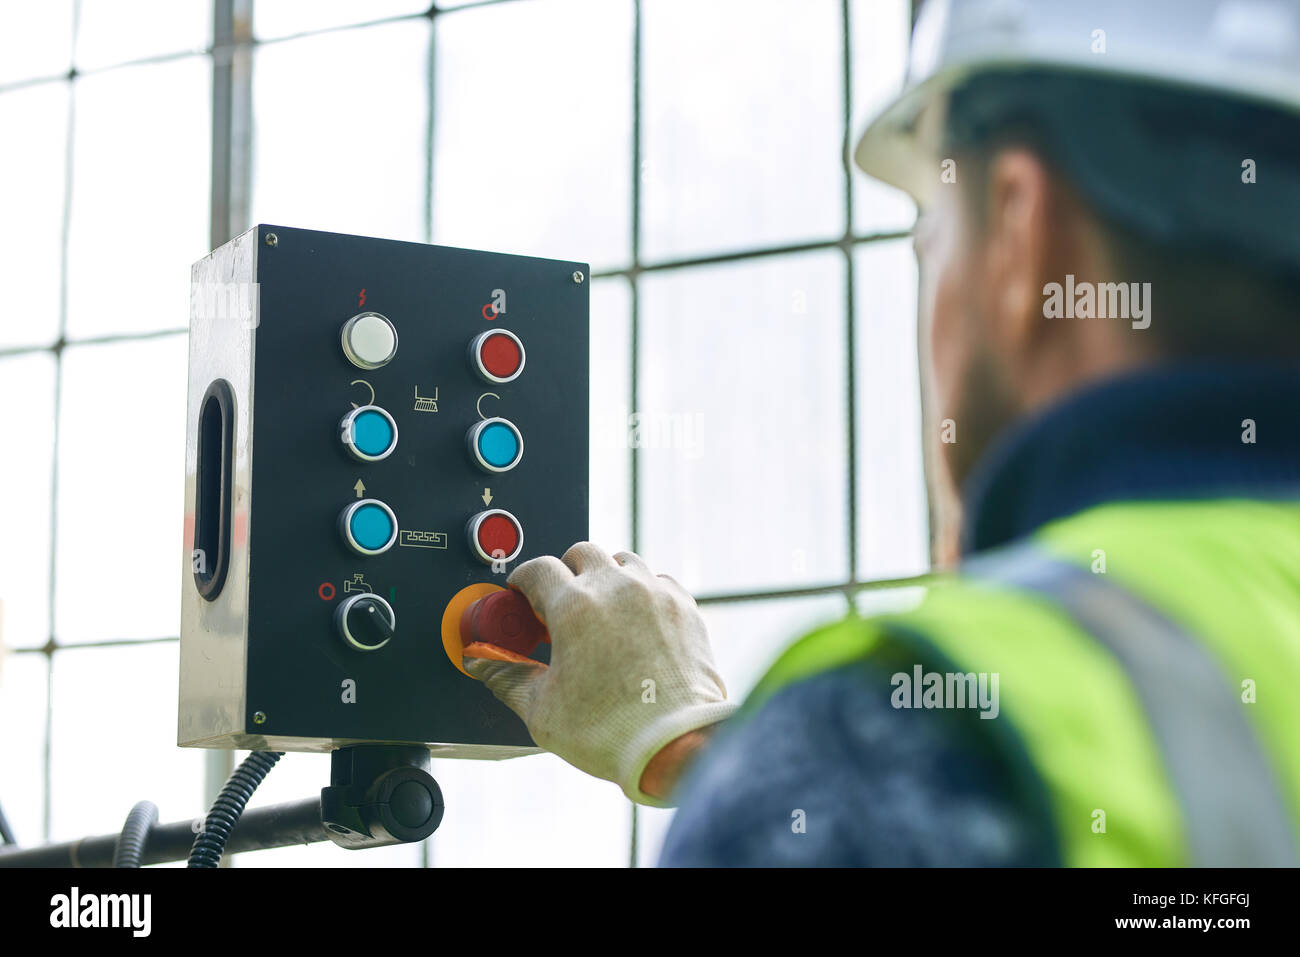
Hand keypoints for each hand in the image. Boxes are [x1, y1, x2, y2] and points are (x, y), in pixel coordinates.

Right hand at [463, 543, 735, 805]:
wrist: (677, 746)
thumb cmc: (613, 731)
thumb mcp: (542, 709)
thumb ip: (507, 677)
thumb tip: (482, 663)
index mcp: (573, 607)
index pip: (536, 569)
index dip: (523, 581)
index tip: (521, 596)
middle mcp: (616, 589)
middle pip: (580, 553)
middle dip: (564, 572)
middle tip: (558, 604)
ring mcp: (654, 594)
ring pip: (622, 560)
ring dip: (605, 576)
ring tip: (600, 610)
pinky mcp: (684, 608)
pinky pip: (658, 581)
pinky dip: (642, 592)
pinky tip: (636, 622)